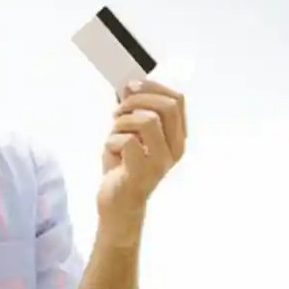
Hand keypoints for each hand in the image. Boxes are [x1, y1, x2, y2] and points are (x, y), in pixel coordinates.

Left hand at [97, 79, 187, 239]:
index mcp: (176, 137)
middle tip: (118, 110)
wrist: (118, 202)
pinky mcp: (142, 172)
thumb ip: (133, 111)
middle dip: (136, 100)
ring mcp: (160, 161)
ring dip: (122, 121)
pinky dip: (112, 140)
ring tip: (114, 132)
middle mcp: (174, 149)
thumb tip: (128, 85)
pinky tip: (111, 151)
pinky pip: (128, 141)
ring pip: (148, 120)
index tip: (131, 86)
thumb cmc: (124, 166)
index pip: (177, 100)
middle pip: (167, 106)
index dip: (152, 87)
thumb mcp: (130, 133)